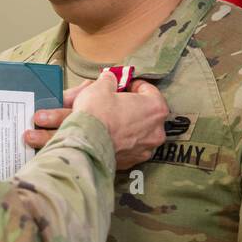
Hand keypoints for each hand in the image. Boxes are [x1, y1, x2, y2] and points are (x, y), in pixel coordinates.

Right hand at [25, 70, 166, 170]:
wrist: (85, 145)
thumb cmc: (97, 114)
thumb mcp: (101, 87)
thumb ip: (109, 80)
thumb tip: (109, 79)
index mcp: (155, 107)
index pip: (148, 90)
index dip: (132, 85)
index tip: (122, 86)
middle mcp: (156, 131)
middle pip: (146, 113)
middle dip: (133, 107)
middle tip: (116, 103)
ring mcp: (146, 149)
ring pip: (139, 132)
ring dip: (129, 126)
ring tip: (112, 121)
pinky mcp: (133, 162)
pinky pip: (130, 147)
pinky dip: (123, 141)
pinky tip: (110, 136)